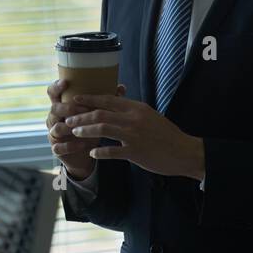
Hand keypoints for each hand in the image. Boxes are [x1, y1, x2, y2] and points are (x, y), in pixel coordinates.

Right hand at [46, 79, 125, 180]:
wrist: (85, 155)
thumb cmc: (91, 128)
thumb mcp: (96, 114)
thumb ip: (105, 101)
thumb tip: (121, 87)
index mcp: (62, 105)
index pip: (53, 92)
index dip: (57, 87)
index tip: (66, 82)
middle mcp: (55, 118)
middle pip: (54, 108)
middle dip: (68, 108)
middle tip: (84, 109)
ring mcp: (54, 134)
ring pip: (56, 128)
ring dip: (70, 127)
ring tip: (84, 128)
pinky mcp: (56, 149)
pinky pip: (59, 147)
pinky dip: (72, 145)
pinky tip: (85, 144)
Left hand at [65, 93, 205, 179]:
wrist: (184, 152)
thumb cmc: (166, 134)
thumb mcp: (149, 116)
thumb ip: (131, 111)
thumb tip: (114, 105)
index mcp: (136, 108)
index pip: (108, 99)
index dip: (89, 99)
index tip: (75, 99)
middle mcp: (134, 119)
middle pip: (101, 114)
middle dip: (81, 116)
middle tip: (68, 119)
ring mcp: (134, 135)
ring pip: (103, 129)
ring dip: (86, 130)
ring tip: (75, 132)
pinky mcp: (136, 152)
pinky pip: (113, 151)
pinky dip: (101, 152)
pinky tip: (93, 154)